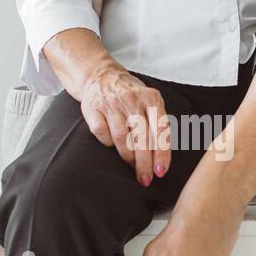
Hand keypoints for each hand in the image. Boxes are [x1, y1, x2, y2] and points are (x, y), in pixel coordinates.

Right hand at [80, 62, 171, 186]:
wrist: (101, 76)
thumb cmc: (131, 96)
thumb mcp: (150, 102)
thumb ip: (158, 124)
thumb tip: (162, 159)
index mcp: (152, 98)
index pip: (160, 130)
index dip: (161, 154)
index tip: (160, 172)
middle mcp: (132, 100)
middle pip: (141, 138)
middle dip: (144, 163)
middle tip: (145, 179)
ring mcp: (112, 103)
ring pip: (121, 138)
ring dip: (127, 157)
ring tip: (131, 165)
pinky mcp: (93, 108)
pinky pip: (101, 133)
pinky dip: (107, 143)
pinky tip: (111, 145)